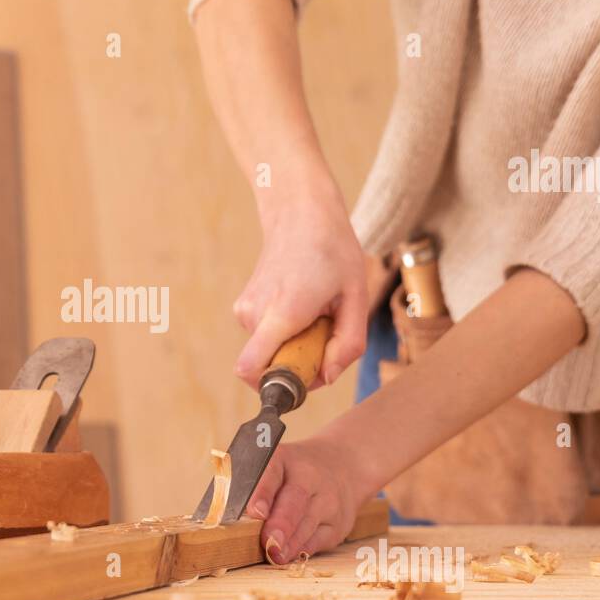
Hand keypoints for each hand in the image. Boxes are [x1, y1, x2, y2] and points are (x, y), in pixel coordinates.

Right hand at [233, 180, 367, 389]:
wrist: (300, 213)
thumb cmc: (332, 251)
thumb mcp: (356, 297)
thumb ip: (347, 344)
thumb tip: (326, 377)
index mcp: (283, 313)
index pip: (252, 370)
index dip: (280, 386)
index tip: (307, 373)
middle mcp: (255, 314)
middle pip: (269, 367)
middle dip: (299, 363)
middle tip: (322, 330)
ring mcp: (244, 310)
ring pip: (268, 352)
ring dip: (294, 344)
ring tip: (314, 310)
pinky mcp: (242, 308)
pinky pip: (264, 338)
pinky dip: (284, 332)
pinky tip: (300, 303)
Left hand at [245, 433, 364, 564]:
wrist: (341, 465)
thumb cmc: (293, 471)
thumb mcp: (272, 465)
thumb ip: (250, 486)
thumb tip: (226, 514)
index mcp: (284, 459)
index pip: (272, 473)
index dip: (263, 493)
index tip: (255, 512)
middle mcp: (310, 477)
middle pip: (295, 500)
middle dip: (281, 523)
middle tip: (268, 542)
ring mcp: (328, 500)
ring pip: (308, 523)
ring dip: (290, 543)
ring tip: (275, 556)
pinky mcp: (338, 523)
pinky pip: (319, 540)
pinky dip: (302, 549)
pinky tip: (289, 556)